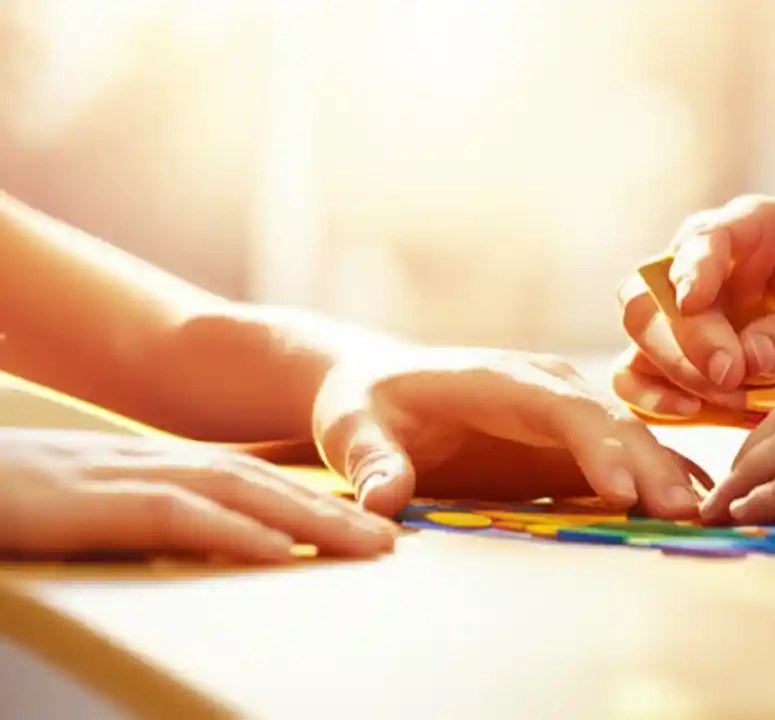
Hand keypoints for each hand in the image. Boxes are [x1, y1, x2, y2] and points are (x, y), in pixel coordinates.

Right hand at [0, 429, 397, 561]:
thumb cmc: (3, 496)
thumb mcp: (81, 505)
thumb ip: (136, 519)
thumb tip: (196, 548)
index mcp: (149, 462)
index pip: (248, 478)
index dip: (309, 502)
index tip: (362, 527)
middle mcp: (149, 459)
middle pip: (262, 481)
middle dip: (332, 512)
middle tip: (391, 542)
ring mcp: (122, 474)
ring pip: (240, 492)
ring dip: (311, 521)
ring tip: (367, 548)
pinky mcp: (92, 500)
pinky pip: (178, 517)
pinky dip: (235, 533)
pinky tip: (280, 553)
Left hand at [312, 348, 708, 519]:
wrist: (381, 386)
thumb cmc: (367, 404)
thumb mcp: (352, 428)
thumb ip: (372, 459)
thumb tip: (385, 498)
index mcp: (502, 379)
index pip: (562, 408)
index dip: (596, 445)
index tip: (620, 491)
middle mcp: (549, 388)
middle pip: (612, 424)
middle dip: (650, 469)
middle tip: (684, 518)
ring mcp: (569, 413)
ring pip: (633, 440)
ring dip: (669, 477)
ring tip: (707, 522)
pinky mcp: (575, 443)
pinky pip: (630, 459)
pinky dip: (664, 481)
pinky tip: (699, 513)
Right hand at [614, 194, 774, 418]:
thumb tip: (746, 361)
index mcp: (752, 229)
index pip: (703, 240)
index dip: (691, 272)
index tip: (695, 307)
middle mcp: (708, 264)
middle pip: (651, 291)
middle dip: (681, 340)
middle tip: (729, 378)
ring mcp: (690, 312)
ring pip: (640, 333)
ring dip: (668, 371)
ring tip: (719, 400)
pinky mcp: (684, 356)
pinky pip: (641, 374)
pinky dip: (652, 396)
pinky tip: (686, 412)